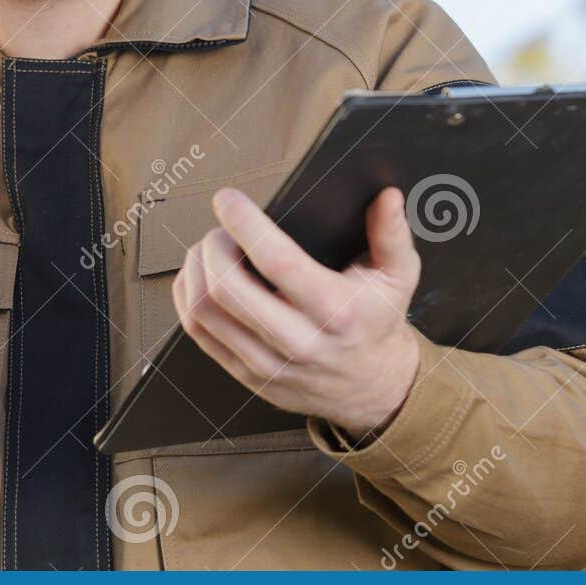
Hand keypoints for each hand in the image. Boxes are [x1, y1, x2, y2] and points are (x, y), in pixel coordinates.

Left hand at [171, 186, 422, 440]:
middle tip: (220, 228)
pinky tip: (199, 275)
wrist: (373, 388)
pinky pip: (198, 331)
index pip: (277, 262)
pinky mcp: (246, 376)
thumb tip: (387, 196)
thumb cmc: (377, 321)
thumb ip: (392, 234)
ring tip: (209, 248)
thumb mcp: (398, 276)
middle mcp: (299, 342)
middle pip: (227, 288)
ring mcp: (267, 364)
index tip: (228, 199)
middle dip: (212, 246)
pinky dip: (188, 295)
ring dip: (195, 267)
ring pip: (204, 310)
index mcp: (336, 311)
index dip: (245, 224)